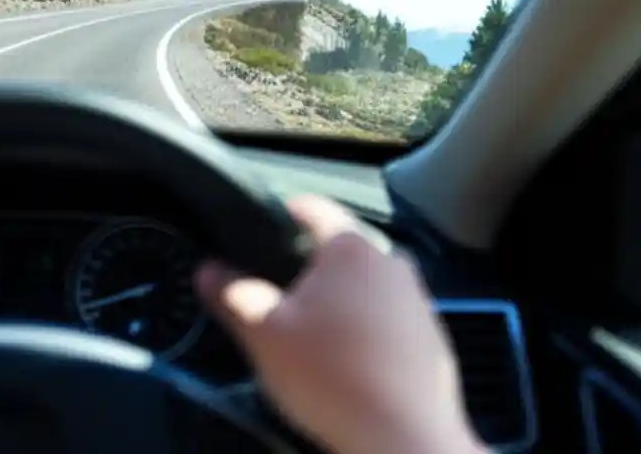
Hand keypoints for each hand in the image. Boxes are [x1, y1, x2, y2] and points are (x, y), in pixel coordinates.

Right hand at [196, 195, 487, 453]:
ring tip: (315, 330)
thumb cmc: (332, 377)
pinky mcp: (432, 337)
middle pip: (344, 249)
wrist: (404, 438)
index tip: (269, 219)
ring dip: (344, 299)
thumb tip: (208, 271)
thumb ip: (232, 294)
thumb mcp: (264, 334)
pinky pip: (391, 319)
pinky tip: (349, 358)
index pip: (314, 208)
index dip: (286, 210)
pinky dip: (369, 329)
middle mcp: (392, 263)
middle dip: (314, 265)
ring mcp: (419, 300)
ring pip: (369, 285)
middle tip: (283, 291)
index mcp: (351, 248)